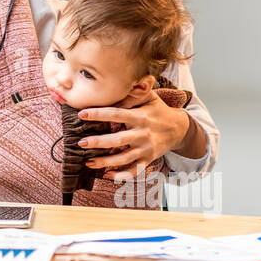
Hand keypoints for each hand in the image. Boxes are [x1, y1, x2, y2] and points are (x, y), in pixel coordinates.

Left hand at [73, 92, 190, 180]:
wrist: (179, 128)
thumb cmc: (158, 110)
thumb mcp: (149, 97)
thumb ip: (134, 92)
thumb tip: (118, 85)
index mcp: (140, 117)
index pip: (117, 114)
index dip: (99, 114)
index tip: (81, 114)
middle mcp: (143, 134)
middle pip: (118, 140)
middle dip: (98, 142)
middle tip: (81, 143)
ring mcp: (145, 149)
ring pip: (124, 158)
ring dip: (105, 162)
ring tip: (88, 162)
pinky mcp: (148, 160)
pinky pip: (135, 171)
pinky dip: (122, 175)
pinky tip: (107, 175)